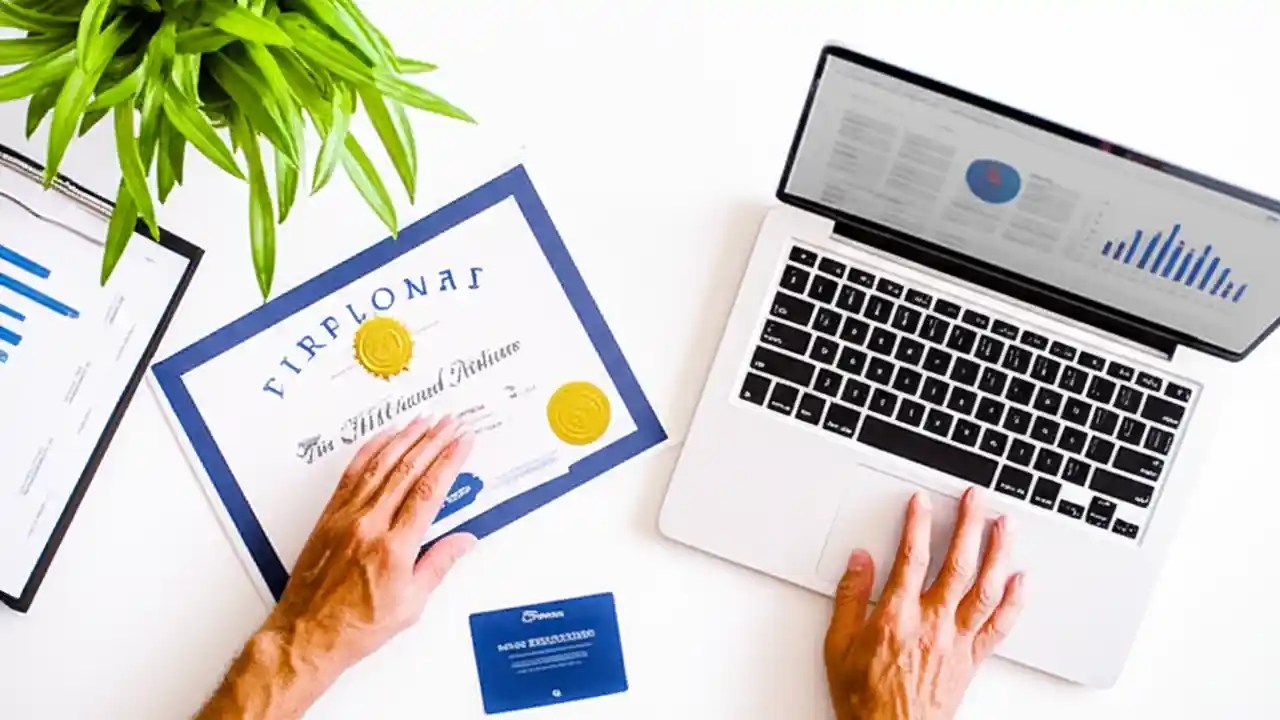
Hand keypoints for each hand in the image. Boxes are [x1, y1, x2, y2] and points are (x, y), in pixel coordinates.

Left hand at [199, 416, 476, 718]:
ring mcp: (346, 518)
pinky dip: (370, 451)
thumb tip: (463, 540)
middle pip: (407, 470)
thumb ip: (438, 564)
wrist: (307, 634)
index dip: (449, 461)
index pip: (428, 491)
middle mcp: (369, 526)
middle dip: (433, 441)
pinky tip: (383, 438)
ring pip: (380, 465)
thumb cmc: (355, 626)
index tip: (463, 442)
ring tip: (423, 421)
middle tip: (450, 423)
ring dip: (405, 438)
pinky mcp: (329, 517)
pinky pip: (352, 474)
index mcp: (394, 548)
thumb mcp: (411, 604)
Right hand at [824, 489, 1025, 719]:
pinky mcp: (972, 658)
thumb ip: (850, 597)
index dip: (918, 524)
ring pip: (986, 588)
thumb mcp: (838, 645)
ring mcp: (957, 641)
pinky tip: (1021, 579)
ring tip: (1005, 525)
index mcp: (897, 617)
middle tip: (975, 499)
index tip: (922, 502)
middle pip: (958, 564)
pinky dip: (1014, 600)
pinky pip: (999, 625)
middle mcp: (933, 624)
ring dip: (999, 552)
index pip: (911, 558)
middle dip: (969, 525)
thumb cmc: (864, 698)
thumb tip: (859, 560)